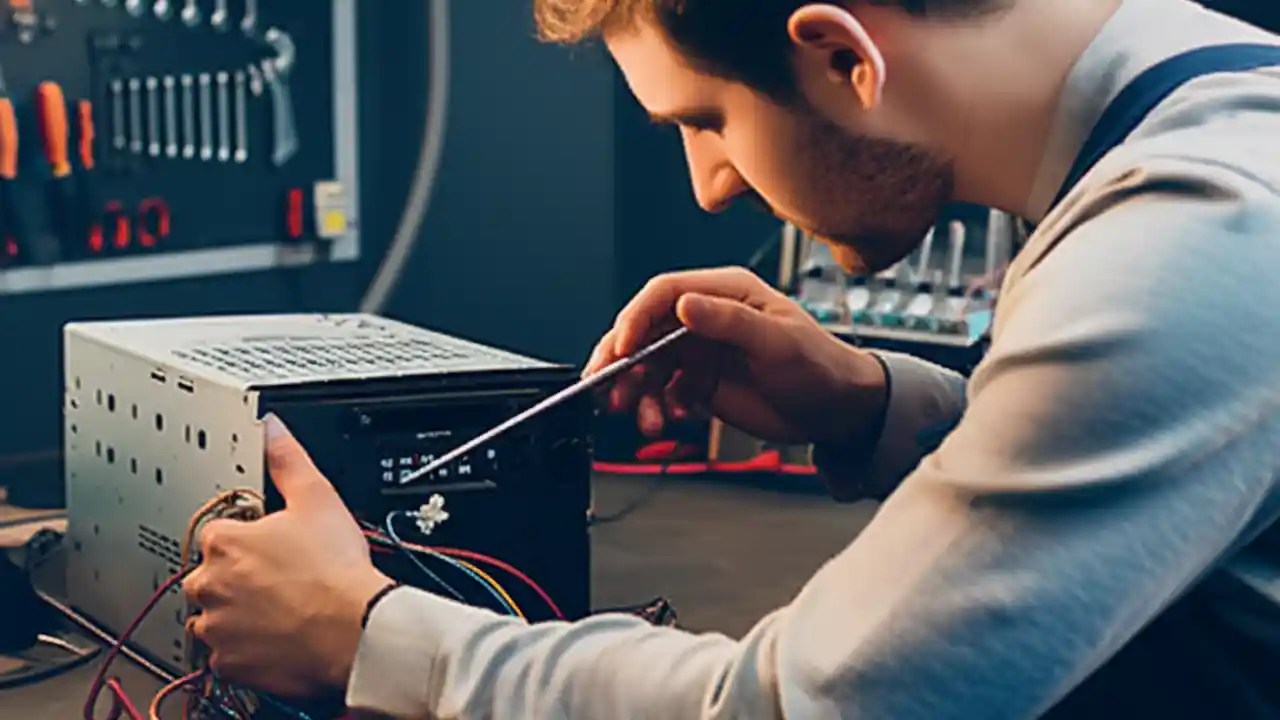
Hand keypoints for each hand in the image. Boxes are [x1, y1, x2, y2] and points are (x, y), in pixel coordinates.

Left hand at [183, 414, 391, 698]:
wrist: (353, 629)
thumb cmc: (336, 571)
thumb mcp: (318, 498)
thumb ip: (288, 460)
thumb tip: (272, 427)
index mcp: (224, 542)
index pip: (220, 534)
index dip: (250, 539)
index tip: (275, 547)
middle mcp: (209, 585)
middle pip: (212, 577)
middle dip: (238, 578)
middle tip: (282, 578)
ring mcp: (217, 627)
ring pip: (216, 617)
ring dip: (237, 613)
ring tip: (282, 608)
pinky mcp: (229, 663)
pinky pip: (227, 655)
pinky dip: (246, 648)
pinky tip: (277, 635)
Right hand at [585, 266, 886, 445]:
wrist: (839, 411)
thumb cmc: (820, 366)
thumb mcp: (777, 341)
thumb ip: (730, 321)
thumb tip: (686, 305)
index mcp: (725, 293)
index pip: (664, 293)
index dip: (635, 318)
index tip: (623, 348)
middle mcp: (707, 318)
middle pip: (645, 330)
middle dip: (621, 359)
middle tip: (605, 386)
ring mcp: (701, 352)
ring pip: (648, 366)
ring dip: (636, 391)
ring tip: (641, 418)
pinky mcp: (701, 383)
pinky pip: (663, 393)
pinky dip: (656, 408)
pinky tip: (667, 420)